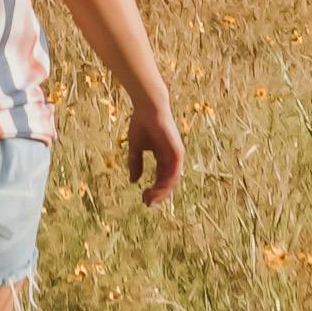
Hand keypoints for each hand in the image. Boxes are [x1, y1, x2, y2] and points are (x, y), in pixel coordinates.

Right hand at [122, 91, 186, 206]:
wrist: (147, 107)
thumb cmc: (142, 123)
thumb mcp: (136, 147)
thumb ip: (136, 163)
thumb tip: (133, 181)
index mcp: (163, 157)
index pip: (161, 179)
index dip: (153, 191)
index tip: (143, 199)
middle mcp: (172, 158)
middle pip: (168, 183)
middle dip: (158, 195)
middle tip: (146, 203)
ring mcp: (176, 155)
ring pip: (172, 180)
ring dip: (162, 192)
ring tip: (150, 199)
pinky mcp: (177, 152)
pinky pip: (174, 172)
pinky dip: (167, 183)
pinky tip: (157, 189)